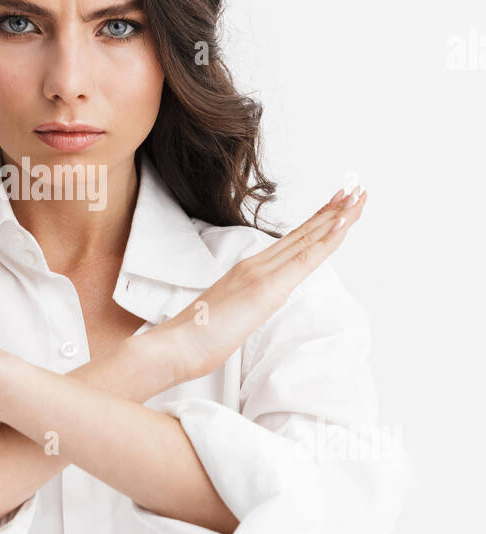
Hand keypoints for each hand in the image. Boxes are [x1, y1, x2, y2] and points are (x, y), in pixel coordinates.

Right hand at [157, 184, 367, 381]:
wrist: (175, 345)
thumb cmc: (195, 337)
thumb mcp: (227, 317)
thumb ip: (242, 307)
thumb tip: (250, 310)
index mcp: (248, 271)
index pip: (291, 243)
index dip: (315, 222)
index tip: (335, 206)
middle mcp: (256, 264)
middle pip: (303, 234)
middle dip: (332, 211)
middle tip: (354, 188)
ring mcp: (261, 272)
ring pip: (308, 239)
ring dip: (337, 216)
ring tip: (357, 196)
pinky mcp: (267, 287)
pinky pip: (305, 259)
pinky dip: (326, 239)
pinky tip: (342, 223)